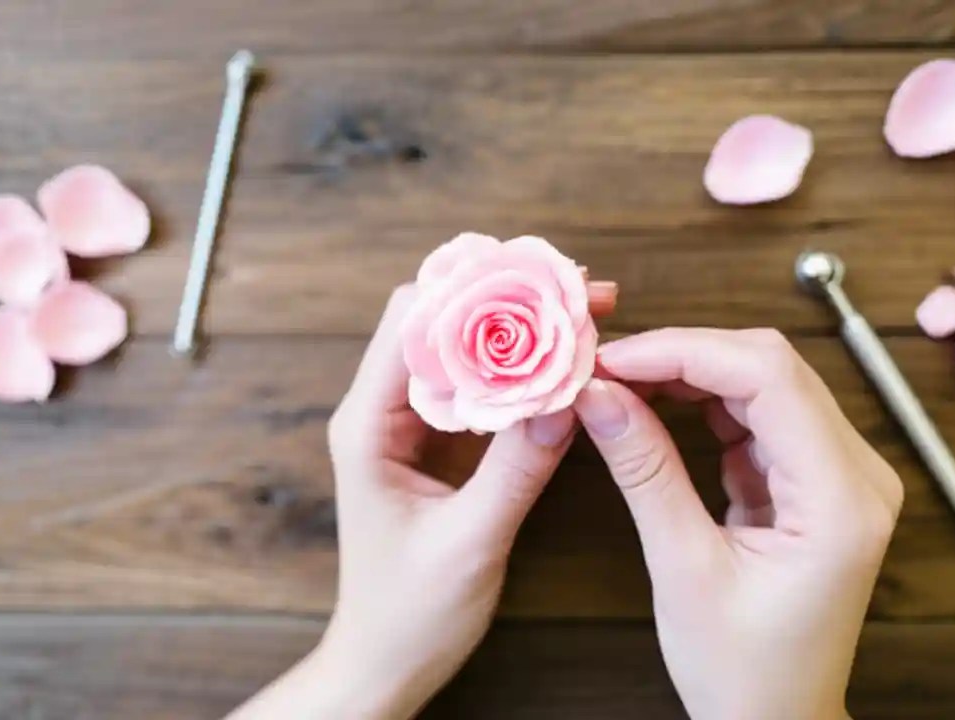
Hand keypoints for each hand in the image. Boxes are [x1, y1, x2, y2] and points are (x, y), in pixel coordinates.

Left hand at [229, 287, 579, 718]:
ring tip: (586, 317)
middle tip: (582, 294)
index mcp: (369, 426)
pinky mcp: (438, 445)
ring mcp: (410, 426)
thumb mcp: (469, 544)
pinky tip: (566, 366)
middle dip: (510, 299)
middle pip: (441, 322)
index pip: (413, 323)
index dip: (476, 291)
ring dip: (522, 330)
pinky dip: (522, 371)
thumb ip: (515, 472)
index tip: (543, 281)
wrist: (386, 661)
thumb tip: (565, 401)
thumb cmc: (408, 614)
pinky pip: (480, 388)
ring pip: (464, 350)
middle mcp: (383, 413)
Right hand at [574, 328, 902, 719]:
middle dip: (683, 354)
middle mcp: (859, 475)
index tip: (615, 358)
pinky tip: (653, 402)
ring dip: (690, 372)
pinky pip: (760, 415)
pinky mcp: (816, 479)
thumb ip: (645, 471)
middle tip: (607, 366)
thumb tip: (599, 395)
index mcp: (842, 500)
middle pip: (771, 368)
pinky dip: (703, 402)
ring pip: (763, 382)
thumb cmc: (743, 670)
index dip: (684, 351)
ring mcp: (842, 474)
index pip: (769, 379)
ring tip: (620, 381)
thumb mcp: (683, 568)